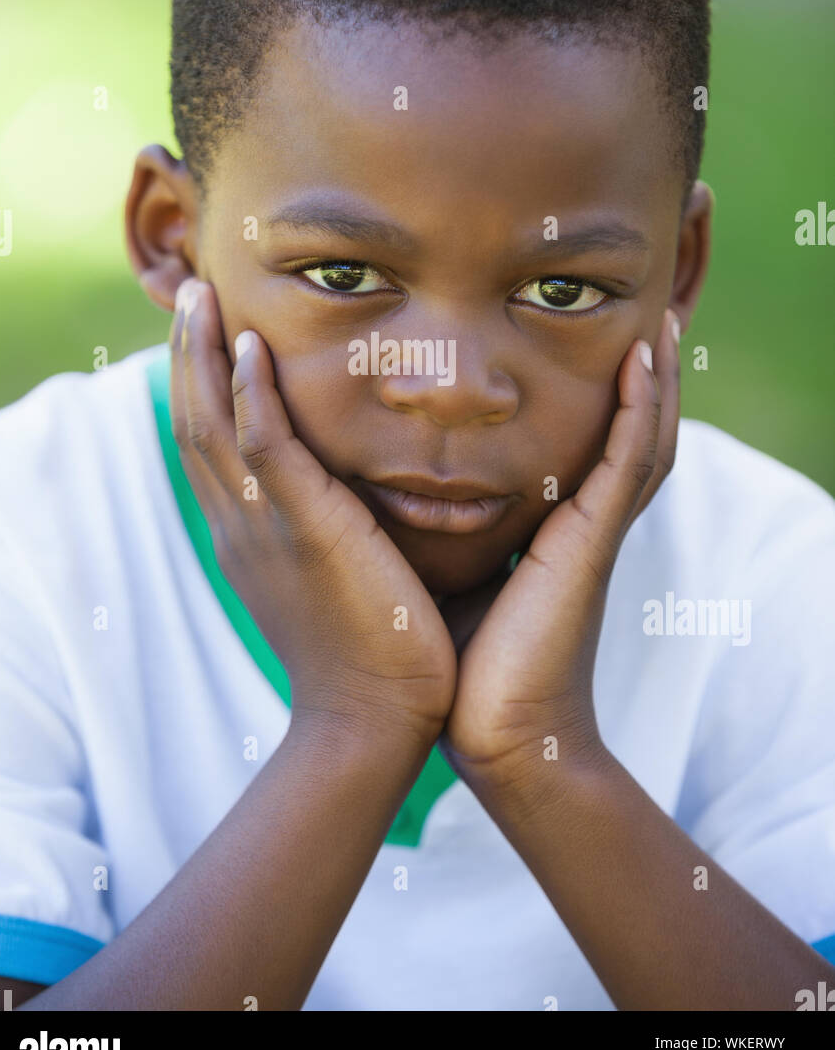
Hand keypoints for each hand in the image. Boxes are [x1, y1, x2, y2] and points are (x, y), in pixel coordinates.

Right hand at [169, 278, 455, 739]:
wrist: (380, 719)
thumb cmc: (377, 653)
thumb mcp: (341, 577)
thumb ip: (336, 527)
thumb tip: (362, 492)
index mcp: (250, 536)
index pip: (212, 446)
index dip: (202, 386)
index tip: (209, 334)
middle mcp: (242, 526)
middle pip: (194, 423)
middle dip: (188, 356)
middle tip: (191, 295)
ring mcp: (264, 527)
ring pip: (212, 424)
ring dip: (203, 356)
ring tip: (202, 297)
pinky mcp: (303, 529)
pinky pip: (262, 448)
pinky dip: (249, 396)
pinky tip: (249, 348)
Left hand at [439, 308, 680, 778]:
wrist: (495, 735)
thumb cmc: (464, 664)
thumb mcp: (452, 573)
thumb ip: (441, 529)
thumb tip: (392, 493)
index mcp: (551, 527)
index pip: (584, 443)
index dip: (598, 396)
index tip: (589, 341)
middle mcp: (581, 521)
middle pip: (626, 430)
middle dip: (642, 375)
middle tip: (647, 313)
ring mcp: (593, 531)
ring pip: (641, 435)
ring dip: (655, 378)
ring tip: (658, 320)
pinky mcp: (592, 544)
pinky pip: (628, 461)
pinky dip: (642, 409)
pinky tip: (643, 360)